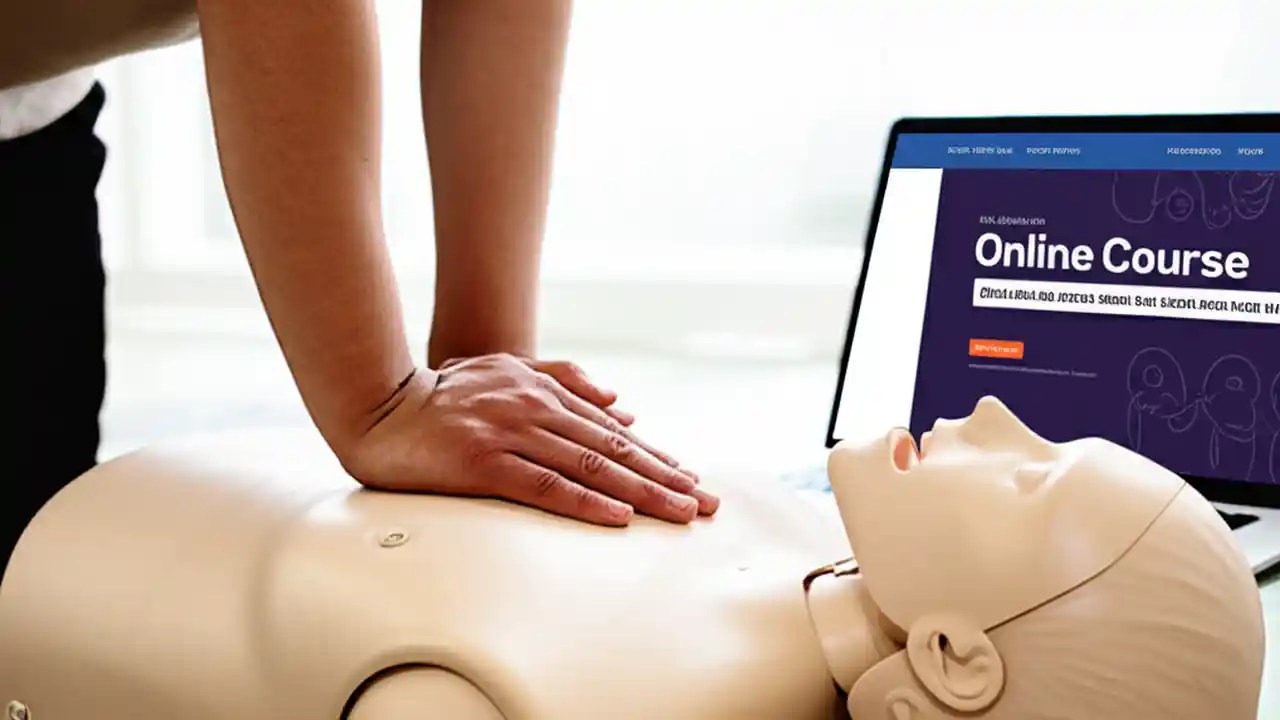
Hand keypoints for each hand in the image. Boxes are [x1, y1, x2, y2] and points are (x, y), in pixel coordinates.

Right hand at [340, 353, 719, 525]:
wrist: (377, 406)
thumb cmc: (441, 395)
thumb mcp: (505, 369)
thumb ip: (563, 377)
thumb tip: (621, 400)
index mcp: (543, 391)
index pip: (611, 431)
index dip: (655, 456)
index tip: (690, 479)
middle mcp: (534, 409)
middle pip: (613, 450)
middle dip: (664, 478)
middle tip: (703, 504)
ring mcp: (510, 434)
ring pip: (590, 467)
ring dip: (640, 493)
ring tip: (678, 513)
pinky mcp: (483, 463)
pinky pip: (543, 486)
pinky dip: (585, 501)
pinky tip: (617, 515)